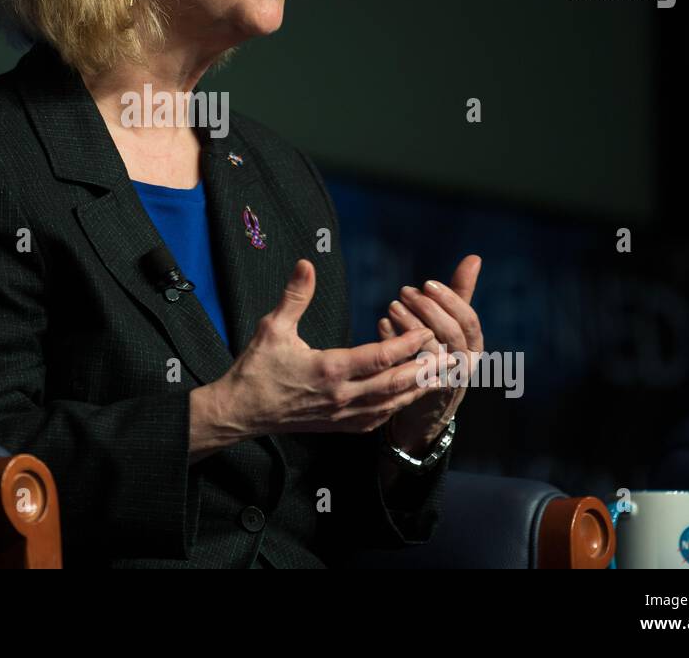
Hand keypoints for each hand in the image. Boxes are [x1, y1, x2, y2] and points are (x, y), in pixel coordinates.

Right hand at [214, 259, 450, 439]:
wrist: (240, 411)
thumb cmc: (256, 368)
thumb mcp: (272, 326)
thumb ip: (295, 295)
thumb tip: (306, 263)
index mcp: (329, 369)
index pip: (380, 357)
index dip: (408, 343)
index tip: (427, 329)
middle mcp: (342, 396)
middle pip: (396, 384)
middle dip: (424, 368)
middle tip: (448, 352)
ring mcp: (342, 415)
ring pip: (391, 404)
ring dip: (417, 389)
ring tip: (439, 373)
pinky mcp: (339, 426)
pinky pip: (377, 418)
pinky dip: (397, 406)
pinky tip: (407, 395)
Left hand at [377, 255, 483, 455]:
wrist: (428, 403)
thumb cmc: (442, 350)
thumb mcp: (453, 322)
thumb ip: (461, 292)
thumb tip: (474, 258)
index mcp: (475, 346)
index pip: (468, 320)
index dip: (449, 300)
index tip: (428, 283)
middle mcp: (464, 364)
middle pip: (450, 335)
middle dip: (427, 310)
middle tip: (405, 291)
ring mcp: (443, 380)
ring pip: (428, 351)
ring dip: (408, 326)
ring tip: (392, 306)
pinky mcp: (419, 391)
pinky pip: (406, 366)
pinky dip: (393, 344)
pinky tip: (381, 324)